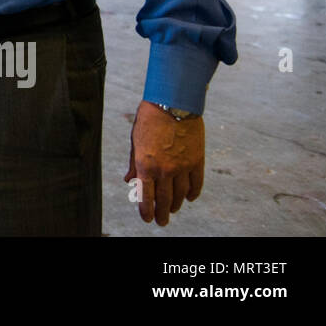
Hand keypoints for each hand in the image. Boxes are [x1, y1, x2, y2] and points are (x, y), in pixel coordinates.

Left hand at [124, 100, 204, 225]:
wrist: (172, 104)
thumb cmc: (148, 121)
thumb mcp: (135, 142)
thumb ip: (134, 164)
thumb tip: (129, 180)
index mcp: (146, 165)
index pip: (146, 196)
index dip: (146, 211)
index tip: (147, 219)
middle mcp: (165, 169)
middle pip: (165, 200)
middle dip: (162, 214)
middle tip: (162, 222)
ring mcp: (182, 167)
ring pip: (181, 195)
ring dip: (177, 205)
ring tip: (173, 210)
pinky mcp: (197, 161)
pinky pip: (196, 184)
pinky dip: (192, 194)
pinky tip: (189, 198)